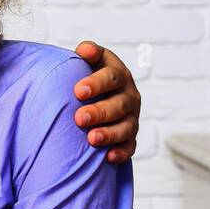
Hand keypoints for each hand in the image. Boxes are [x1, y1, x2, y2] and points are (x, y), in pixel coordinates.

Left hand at [73, 40, 141, 163]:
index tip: (78, 91)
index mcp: (117, 73)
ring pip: (126, 127)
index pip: (111, 76)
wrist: (95, 96)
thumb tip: (84, 51)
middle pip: (119, 104)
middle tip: (79, 118)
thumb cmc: (85, 76)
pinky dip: (121, 152)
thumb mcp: (88, 61)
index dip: (97, 83)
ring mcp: (131, 116)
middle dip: (100, 112)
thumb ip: (87, 52)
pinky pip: (130, 146)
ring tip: (91, 139)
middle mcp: (128, 94)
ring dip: (110, 133)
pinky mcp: (130, 136)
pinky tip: (108, 157)